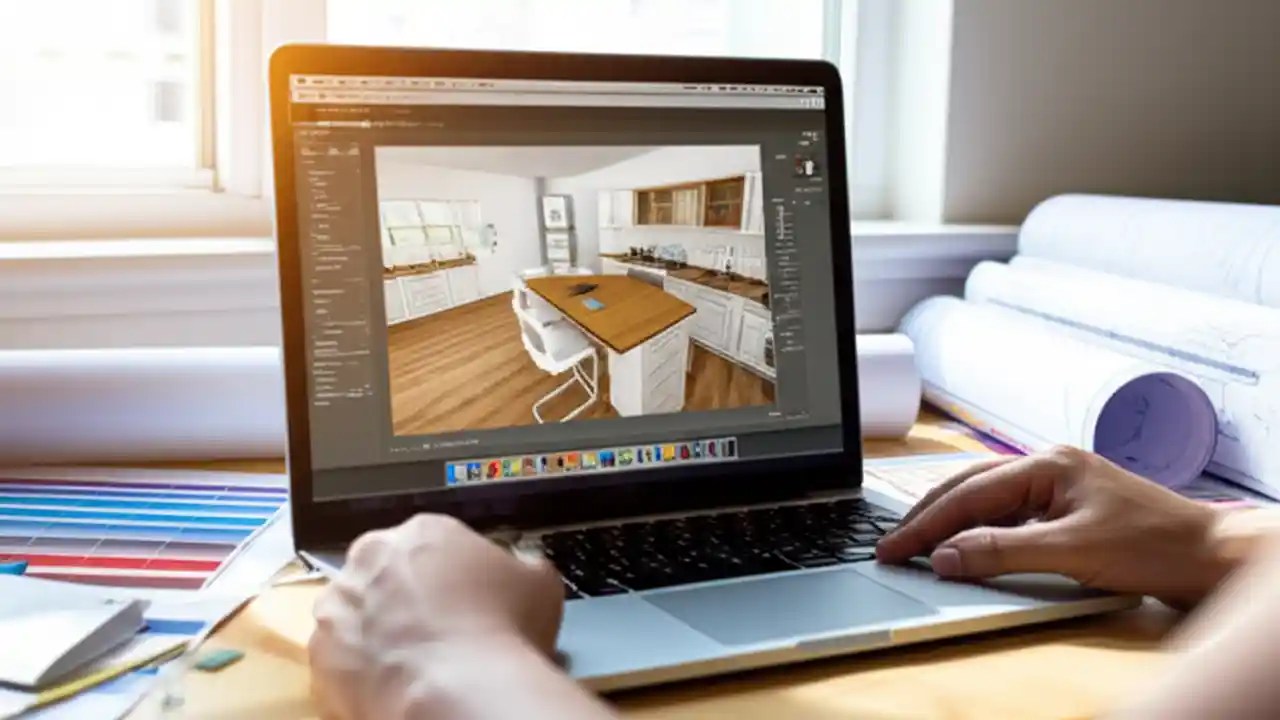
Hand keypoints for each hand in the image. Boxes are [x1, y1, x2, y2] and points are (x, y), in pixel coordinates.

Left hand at [310, 514, 563, 719]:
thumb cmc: (502, 630)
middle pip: (387, 571)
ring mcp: (340, 602)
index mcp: (425, 529)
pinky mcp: (320, 650)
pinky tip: (391, 682)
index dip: (449, 575)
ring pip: (357, 612)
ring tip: (412, 660)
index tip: (462, 599)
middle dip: (405, 596)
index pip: (433, 543)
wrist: (458, 688)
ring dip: (377, 629)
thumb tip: (521, 567)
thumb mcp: (538, 582)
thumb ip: (521, 565)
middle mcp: (373, 555)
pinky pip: (340, 655)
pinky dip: (360, 668)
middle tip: (435, 629)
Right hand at [875, 446, 1235, 608]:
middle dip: (926, 518)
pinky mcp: (1063, 508)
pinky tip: (961, 543)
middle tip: (890, 546)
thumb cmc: (1154, 546)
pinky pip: (1004, 513)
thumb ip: (1004, 552)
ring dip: (947, 521)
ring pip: (983, 499)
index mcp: (1046, 464)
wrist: (1209, 555)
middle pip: (968, 489)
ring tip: (913, 542)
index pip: (969, 495)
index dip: (926, 525)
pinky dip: (975, 529)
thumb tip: (946, 556)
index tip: (894, 548)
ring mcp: (1056, 486)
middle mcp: (1047, 467)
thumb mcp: (1073, 551)